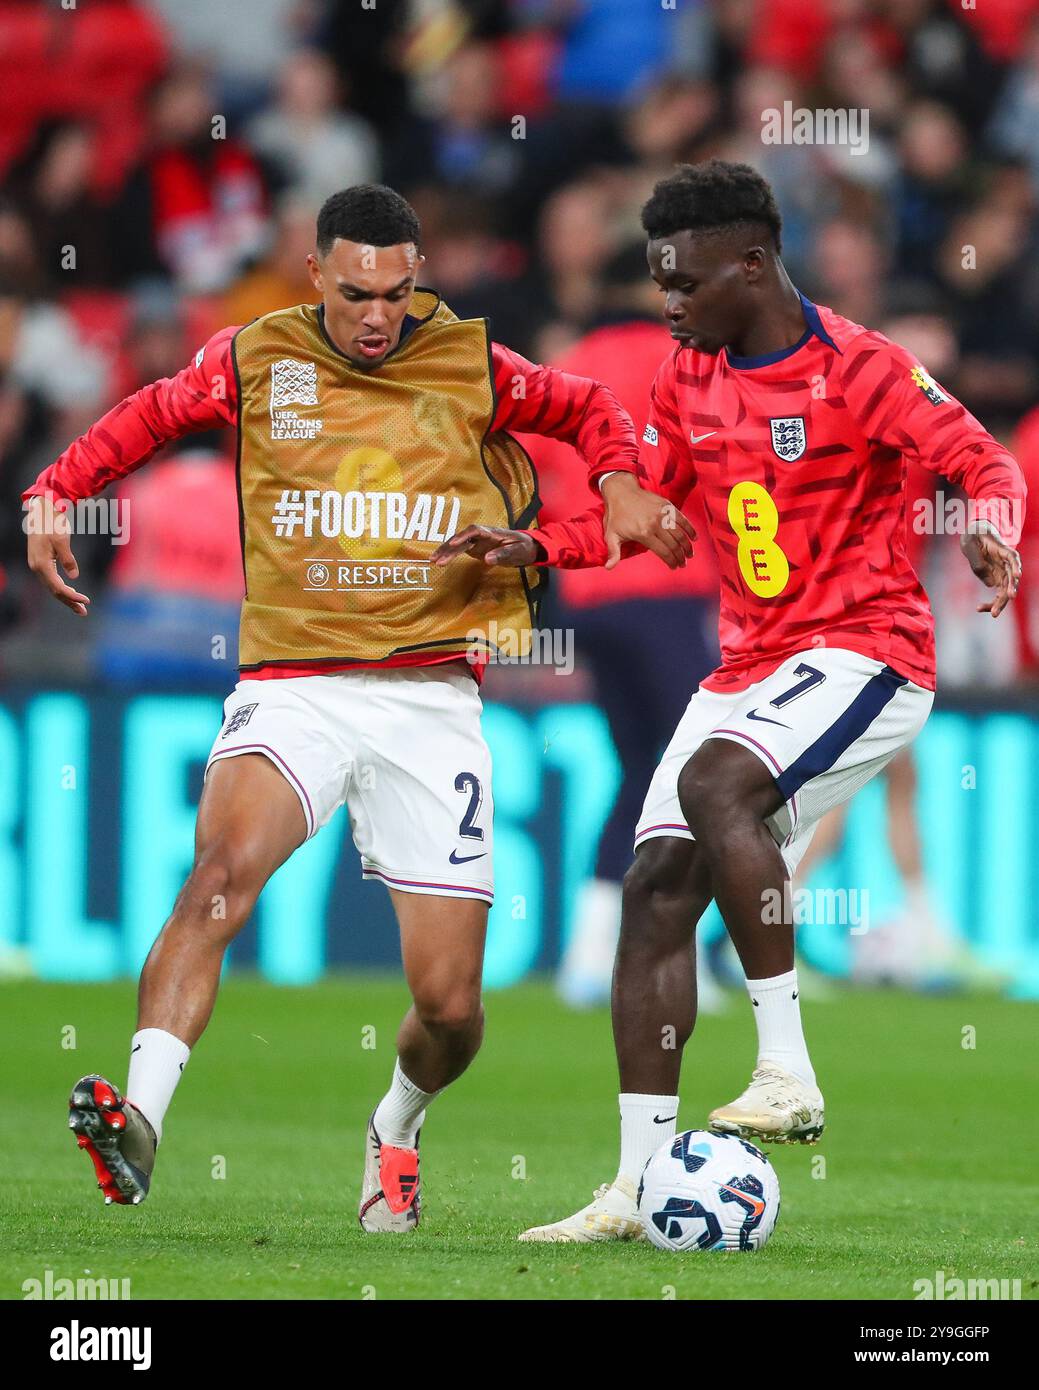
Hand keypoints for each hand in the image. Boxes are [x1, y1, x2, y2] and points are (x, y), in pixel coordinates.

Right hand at [25, 495, 89, 615]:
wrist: (43, 511)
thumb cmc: (53, 523)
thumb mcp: (62, 540)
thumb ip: (68, 559)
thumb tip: (73, 577)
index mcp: (42, 564)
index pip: (58, 588)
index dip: (72, 596)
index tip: (87, 601)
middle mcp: (37, 567)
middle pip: (54, 591)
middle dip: (69, 602)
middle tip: (84, 612)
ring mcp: (37, 565)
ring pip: (52, 587)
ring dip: (66, 597)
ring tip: (80, 608)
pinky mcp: (41, 562)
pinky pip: (51, 580)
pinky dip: (61, 588)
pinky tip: (70, 592)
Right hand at [432, 524, 540, 567]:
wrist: (526, 547)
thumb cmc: (523, 547)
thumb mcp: (517, 551)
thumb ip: (503, 555)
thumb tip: (487, 559)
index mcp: (492, 532)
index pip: (475, 530)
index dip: (464, 536)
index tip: (455, 543)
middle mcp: (481, 535)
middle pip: (462, 538)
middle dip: (448, 547)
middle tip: (437, 559)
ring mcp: (477, 541)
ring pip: (458, 544)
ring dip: (446, 551)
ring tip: (433, 561)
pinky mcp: (475, 549)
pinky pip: (459, 550)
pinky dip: (450, 555)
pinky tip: (440, 560)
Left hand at [601, 472, 695, 570]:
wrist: (621, 491)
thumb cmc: (615, 516)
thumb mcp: (611, 535)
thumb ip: (613, 553)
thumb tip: (608, 568)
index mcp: (643, 533)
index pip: (663, 552)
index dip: (671, 561)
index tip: (675, 567)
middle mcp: (655, 524)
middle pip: (674, 544)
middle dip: (681, 556)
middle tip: (683, 563)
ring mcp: (662, 514)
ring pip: (680, 533)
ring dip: (687, 545)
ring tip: (690, 554)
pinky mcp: (666, 505)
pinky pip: (682, 519)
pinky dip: (690, 528)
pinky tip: (694, 537)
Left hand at [960, 528, 1020, 617]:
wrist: (975, 536)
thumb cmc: (974, 536)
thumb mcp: (970, 544)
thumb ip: (977, 562)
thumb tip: (989, 584)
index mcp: (1003, 550)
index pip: (1013, 558)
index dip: (1015, 567)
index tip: (1017, 576)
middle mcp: (1006, 563)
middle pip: (1011, 579)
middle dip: (1008, 592)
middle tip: (1002, 603)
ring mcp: (1003, 572)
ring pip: (1006, 590)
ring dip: (1000, 602)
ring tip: (993, 613)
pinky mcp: (997, 579)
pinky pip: (997, 593)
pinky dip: (990, 602)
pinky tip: (980, 608)